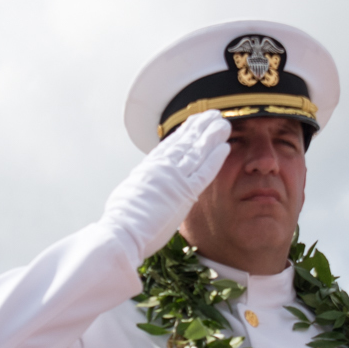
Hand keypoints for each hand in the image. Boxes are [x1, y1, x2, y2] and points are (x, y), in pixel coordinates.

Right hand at [99, 110, 230, 260]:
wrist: (122, 232)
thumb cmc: (123, 220)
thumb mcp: (130, 194)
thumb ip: (143, 185)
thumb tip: (144, 186)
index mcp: (149, 167)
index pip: (171, 144)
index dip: (185, 132)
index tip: (194, 121)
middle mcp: (162, 167)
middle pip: (186, 142)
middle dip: (201, 127)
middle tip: (213, 115)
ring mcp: (174, 178)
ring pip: (197, 152)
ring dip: (212, 136)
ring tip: (223, 124)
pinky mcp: (185, 193)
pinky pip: (204, 172)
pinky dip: (215, 159)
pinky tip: (225, 147)